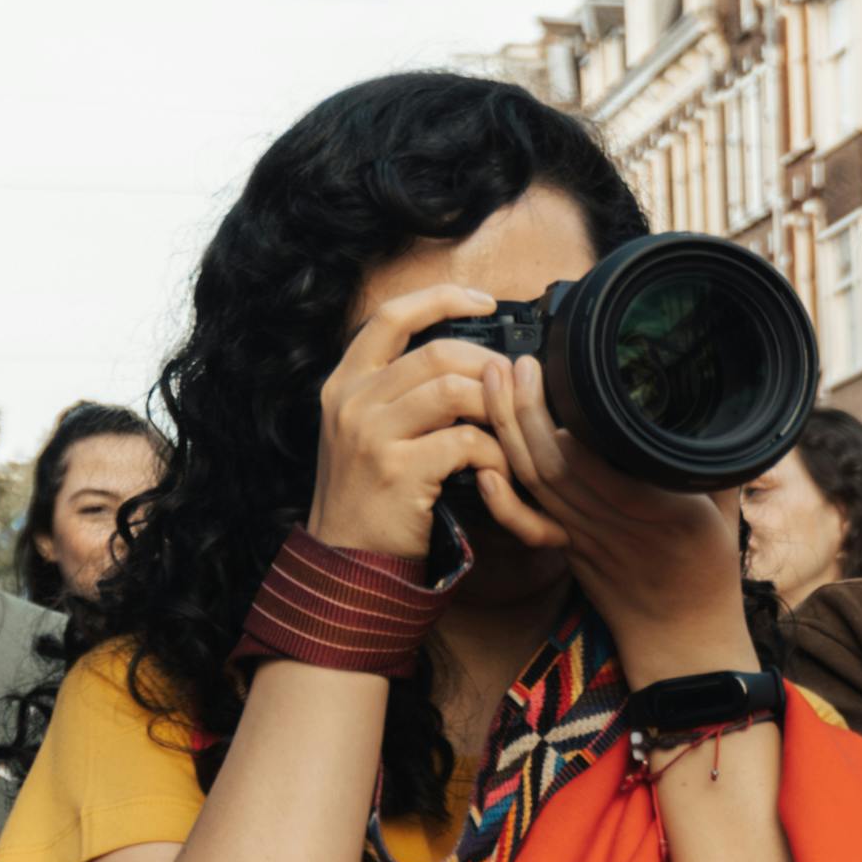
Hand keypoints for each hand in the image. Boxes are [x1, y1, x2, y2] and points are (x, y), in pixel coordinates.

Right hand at [309, 285, 526, 565]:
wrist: (346, 562)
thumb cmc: (370, 500)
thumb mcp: (366, 434)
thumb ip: (398, 394)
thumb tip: (464, 363)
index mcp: (345, 382)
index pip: (390, 316)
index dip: (440, 299)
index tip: (484, 300)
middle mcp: (352, 400)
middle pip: (437, 353)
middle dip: (489, 366)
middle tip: (516, 388)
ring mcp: (371, 434)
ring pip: (454, 390)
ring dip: (496, 410)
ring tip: (510, 432)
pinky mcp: (398, 470)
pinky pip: (466, 442)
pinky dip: (494, 455)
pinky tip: (499, 471)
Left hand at [479, 343, 759, 676]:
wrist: (685, 645)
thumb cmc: (712, 576)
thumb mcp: (728, 511)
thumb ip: (720, 461)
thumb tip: (726, 405)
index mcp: (661, 508)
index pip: (596, 456)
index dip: (560, 411)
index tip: (549, 366)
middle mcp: (616, 523)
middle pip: (552, 461)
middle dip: (522, 406)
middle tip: (511, 363)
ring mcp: (585, 540)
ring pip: (533, 482)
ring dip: (507, 432)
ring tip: (492, 386)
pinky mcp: (568, 553)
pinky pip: (527, 522)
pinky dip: (500, 496)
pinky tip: (483, 463)